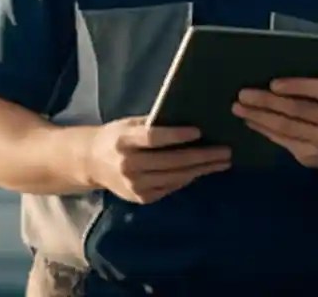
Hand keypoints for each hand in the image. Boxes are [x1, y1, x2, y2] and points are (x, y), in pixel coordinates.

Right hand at [85, 116, 231, 203]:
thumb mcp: (128, 124)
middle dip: (201, 156)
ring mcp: (136, 185)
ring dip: (202, 170)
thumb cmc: (116, 137)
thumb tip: (188, 119)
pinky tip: (203, 170)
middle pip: (171, 161)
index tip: (199, 131)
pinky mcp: (142, 198)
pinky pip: (171, 187)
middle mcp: (129, 165)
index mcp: (124, 141)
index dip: (176, 135)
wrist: (92, 163)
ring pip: (175, 177)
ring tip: (222, 162)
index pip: (153, 138)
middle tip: (225, 150)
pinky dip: (188, 178)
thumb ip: (153, 124)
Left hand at [232, 65, 317, 168]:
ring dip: (258, 117)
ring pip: (285, 127)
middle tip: (243, 94)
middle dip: (267, 101)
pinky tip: (250, 121)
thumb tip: (299, 57)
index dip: (297, 86)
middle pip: (297, 109)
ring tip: (238, 108)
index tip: (273, 84)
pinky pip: (281, 140)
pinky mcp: (309, 156)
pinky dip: (263, 129)